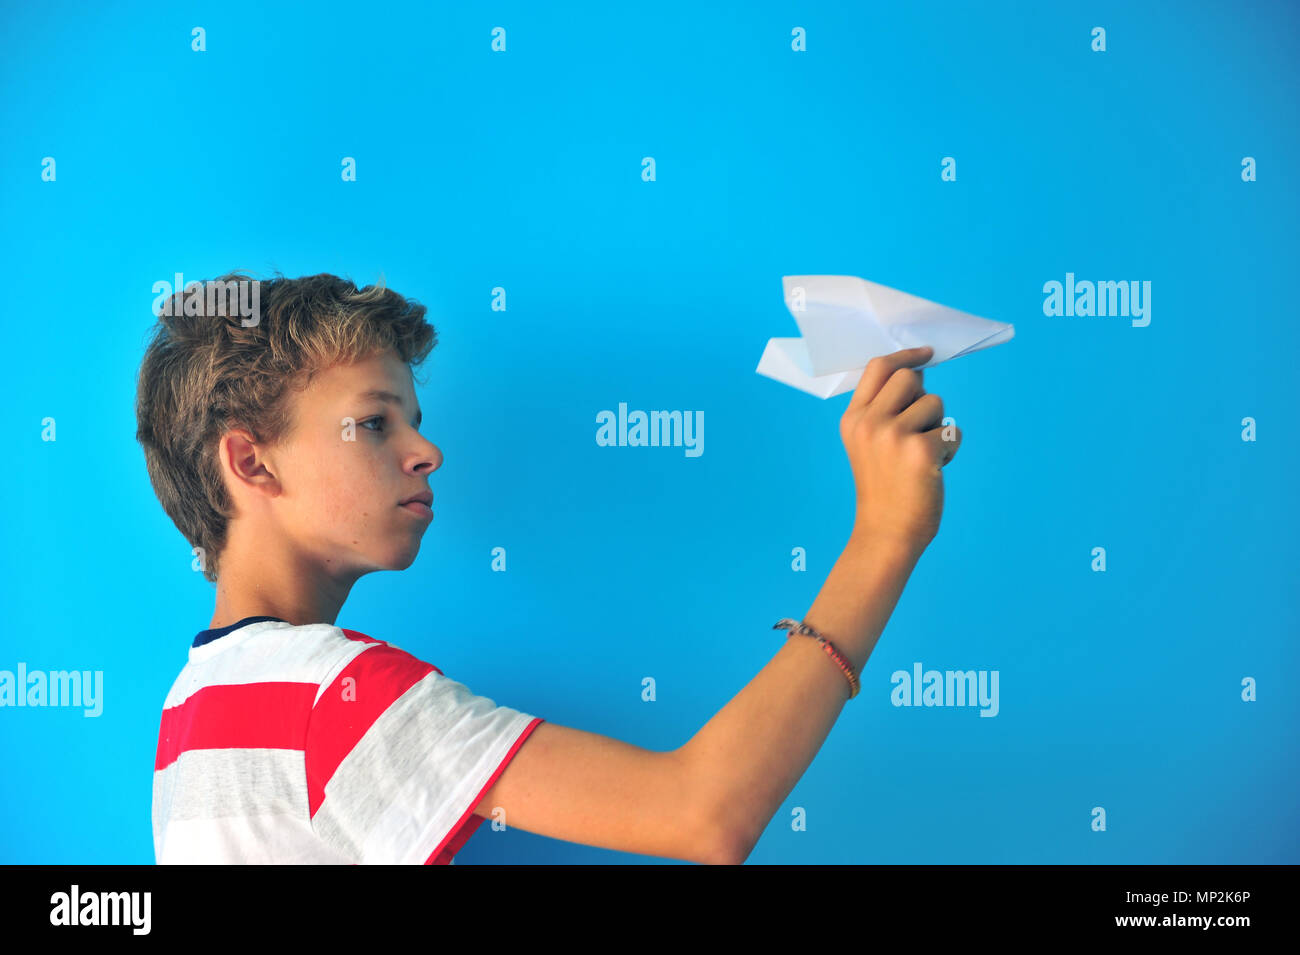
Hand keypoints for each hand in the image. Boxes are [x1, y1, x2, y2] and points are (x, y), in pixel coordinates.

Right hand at [839, 346, 961, 551]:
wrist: (887, 533)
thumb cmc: (884, 488)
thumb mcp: (868, 444)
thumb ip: (884, 409)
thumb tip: (918, 372)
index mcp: (853, 419)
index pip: (878, 368)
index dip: (905, 355)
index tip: (926, 354)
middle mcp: (869, 423)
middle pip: (909, 378)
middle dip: (923, 397)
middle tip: (920, 427)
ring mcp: (893, 435)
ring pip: (935, 403)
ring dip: (937, 428)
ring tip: (921, 457)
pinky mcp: (921, 450)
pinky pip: (952, 431)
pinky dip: (950, 449)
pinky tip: (933, 471)